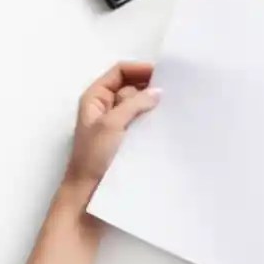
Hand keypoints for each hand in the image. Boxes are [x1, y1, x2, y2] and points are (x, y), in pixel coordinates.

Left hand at [63, 61, 161, 194]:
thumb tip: (158, 91)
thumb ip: (134, 104)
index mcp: (95, 98)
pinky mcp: (128, 140)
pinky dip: (154, 120)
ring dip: (153, 104)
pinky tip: (168, 122)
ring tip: (175, 105)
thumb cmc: (93, 156)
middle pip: (131, 86)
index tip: (163, 74)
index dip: (140, 69)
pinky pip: (143, 122)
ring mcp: (117, 124)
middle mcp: (106, 107)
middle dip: (150, 86)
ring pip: (139, 105)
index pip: (120, 72)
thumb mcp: (111, 124)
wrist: (88, 194)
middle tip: (174, 90)